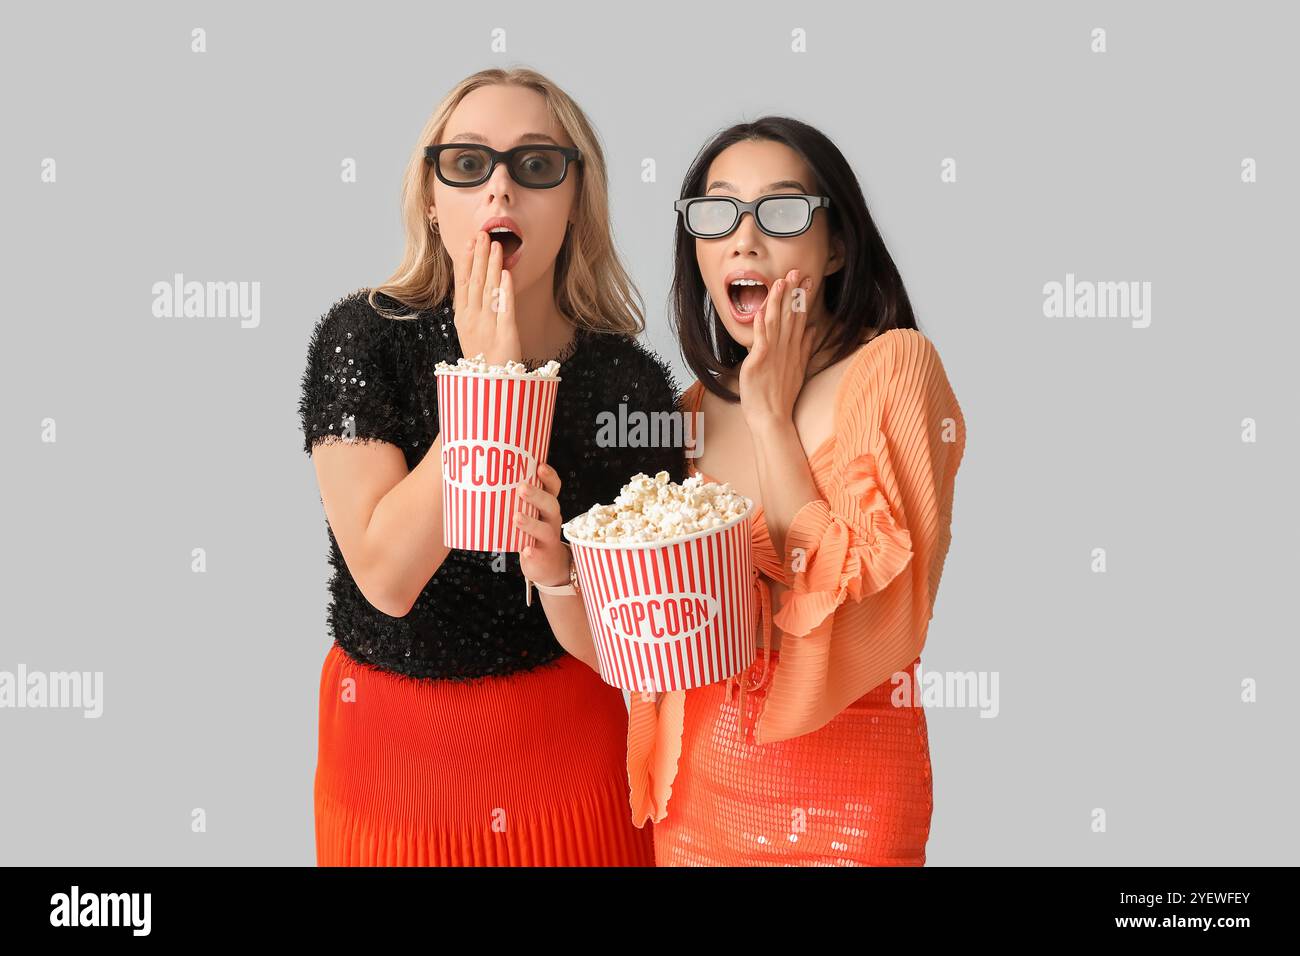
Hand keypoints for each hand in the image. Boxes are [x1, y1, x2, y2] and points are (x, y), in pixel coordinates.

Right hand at [452, 230, 523, 365]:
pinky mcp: (505, 334)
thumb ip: (471, 308)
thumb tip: (473, 284)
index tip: (470, 242)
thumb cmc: (481, 358)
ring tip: (496, 246)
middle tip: (483, 234)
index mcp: (462, 317)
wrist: (489, 384)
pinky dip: (505, 290)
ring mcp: (488, 326)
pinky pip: (505, 309)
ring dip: (492, 266)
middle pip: (475, 281)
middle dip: (479, 256)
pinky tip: (506, 274)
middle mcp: (472, 319)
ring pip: (489, 290)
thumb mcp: (469, 331)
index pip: (463, 283)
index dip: (466, 261)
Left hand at [513, 463, 570, 587]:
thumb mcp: (529, 512)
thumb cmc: (531, 532)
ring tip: (516, 517)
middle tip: (521, 488)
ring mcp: (548, 538)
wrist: (548, 564)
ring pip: (545, 529)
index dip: (549, 476)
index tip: (540, 466)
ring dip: (531, 522)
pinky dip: (532, 552)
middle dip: (537, 495)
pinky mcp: (542, 556)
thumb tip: (482, 479)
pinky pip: (538, 553)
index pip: (553, 487)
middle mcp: (551, 519)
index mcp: (547, 505)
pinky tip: (525, 549)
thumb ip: (515, 499)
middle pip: (551, 504)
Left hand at [737, 268, 815, 428]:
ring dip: (778, 301)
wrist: (772, 418)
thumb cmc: (780, 396)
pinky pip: (761, 338)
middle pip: (792, 315)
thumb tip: (812, 329)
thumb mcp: (798, 369)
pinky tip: (763, 309)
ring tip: (781, 282)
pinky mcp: (759, 361)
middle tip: (797, 271)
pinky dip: (761, 323)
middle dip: (794, 292)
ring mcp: (773, 354)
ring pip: (776, 322)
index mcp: (794, 349)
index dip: (803, 297)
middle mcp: (786, 349)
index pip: (800, 317)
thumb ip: (804, 348)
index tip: (807, 280)